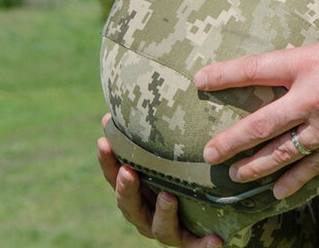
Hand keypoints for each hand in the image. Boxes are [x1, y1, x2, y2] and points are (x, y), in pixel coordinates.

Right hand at [97, 114, 222, 246]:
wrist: (210, 212)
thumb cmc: (182, 172)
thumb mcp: (169, 152)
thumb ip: (155, 132)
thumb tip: (142, 87)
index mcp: (138, 190)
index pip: (115, 175)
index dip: (107, 161)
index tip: (103, 140)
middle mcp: (147, 211)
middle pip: (129, 205)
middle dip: (126, 190)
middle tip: (129, 171)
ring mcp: (167, 229)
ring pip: (158, 228)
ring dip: (162, 214)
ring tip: (169, 197)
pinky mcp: (191, 242)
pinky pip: (195, 245)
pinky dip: (202, 244)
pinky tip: (215, 238)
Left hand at [195, 0, 318, 199]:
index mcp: (311, 65)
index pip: (257, 69)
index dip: (225, 75)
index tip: (200, 81)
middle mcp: (311, 100)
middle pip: (262, 125)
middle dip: (232, 141)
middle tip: (207, 153)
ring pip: (283, 152)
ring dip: (255, 166)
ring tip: (235, 176)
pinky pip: (314, 167)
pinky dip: (295, 181)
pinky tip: (279, 192)